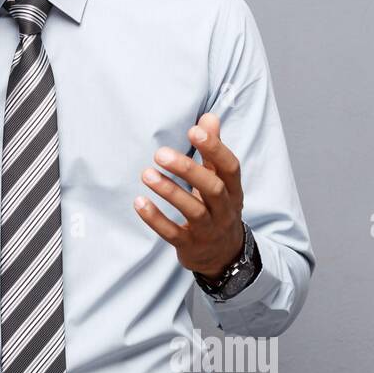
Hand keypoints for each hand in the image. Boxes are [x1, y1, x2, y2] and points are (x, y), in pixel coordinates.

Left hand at [133, 112, 244, 279]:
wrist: (224, 255)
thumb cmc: (218, 208)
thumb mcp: (221, 181)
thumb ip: (212, 150)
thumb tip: (209, 117)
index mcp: (233, 190)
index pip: (230, 167)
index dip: (214, 148)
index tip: (194, 130)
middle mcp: (225, 210)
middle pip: (212, 188)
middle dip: (187, 169)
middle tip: (160, 153)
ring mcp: (209, 230)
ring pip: (193, 211)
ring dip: (169, 192)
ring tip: (146, 174)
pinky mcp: (190, 246)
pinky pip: (173, 233)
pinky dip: (156, 219)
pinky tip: (139, 203)